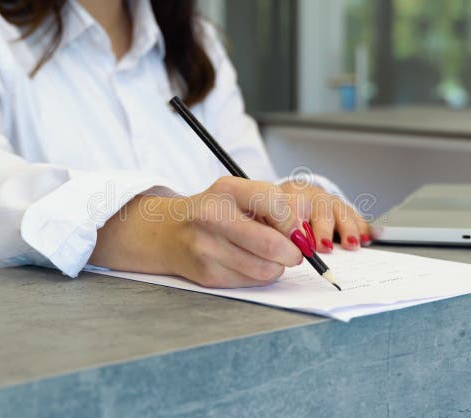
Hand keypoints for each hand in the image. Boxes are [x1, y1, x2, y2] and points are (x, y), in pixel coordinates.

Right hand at [90, 177, 306, 287]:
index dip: (295, 222)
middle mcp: (212, 217)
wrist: (166, 231)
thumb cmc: (214, 210)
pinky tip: (249, 262)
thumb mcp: (240, 194)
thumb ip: (275, 205)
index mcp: (226, 189)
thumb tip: (304, 232)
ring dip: (278, 266)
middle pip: (272, 245)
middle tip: (295, 251)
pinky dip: (260, 275)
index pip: (277, 204)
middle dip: (293, 252)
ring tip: (270, 255)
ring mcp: (207, 249)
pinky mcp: (207, 275)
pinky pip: (252, 282)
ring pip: (266, 269)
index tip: (296, 229)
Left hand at [279, 181, 372, 252]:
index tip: (301, 242)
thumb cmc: (286, 213)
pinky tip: (369, 238)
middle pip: (322, 209)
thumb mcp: (277, 218)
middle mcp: (315, 198)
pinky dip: (364, 229)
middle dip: (324, 229)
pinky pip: (358, 218)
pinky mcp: (346, 211)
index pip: (295, 207)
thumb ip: (280, 231)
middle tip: (324, 247)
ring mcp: (333, 203)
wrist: (297, 196)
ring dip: (348, 230)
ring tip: (351, 245)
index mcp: (294, 197)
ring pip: (342, 213)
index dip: (298, 224)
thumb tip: (286, 249)